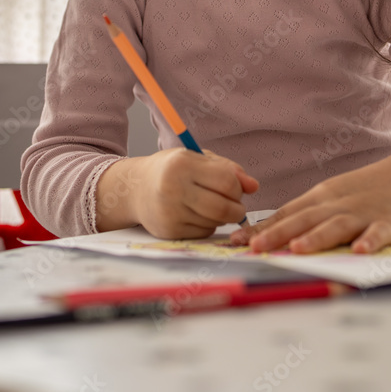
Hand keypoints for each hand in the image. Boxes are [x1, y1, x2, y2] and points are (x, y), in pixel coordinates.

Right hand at [134, 147, 258, 239]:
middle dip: (237, 208)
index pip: (226, 181)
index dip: (238, 187)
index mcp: (182, 165)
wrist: (136, 189)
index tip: (236, 187)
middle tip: (235, 204)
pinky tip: (200, 214)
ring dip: (224, 217)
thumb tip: (254, 186)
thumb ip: (229, 169)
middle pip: (223, 207)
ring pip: (215, 222)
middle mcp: (173, 189)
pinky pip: (203, 232)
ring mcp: (170, 213)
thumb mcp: (199, 159)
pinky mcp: (170, 231)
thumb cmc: (173, 169)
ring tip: (216, 206)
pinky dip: (209, 225)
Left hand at [229, 147, 390, 253]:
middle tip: (257, 248)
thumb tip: (259, 236)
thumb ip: (298, 218)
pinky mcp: (389, 223)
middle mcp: (337, 205)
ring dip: (317, 237)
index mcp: (320, 199)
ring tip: (298, 249)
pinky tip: (360, 251)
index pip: (287, 214)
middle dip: (279, 234)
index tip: (237, 243)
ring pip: (337, 225)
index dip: (263, 228)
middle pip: (305, 219)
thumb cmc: (360, 193)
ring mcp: (363, 213)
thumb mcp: (326, 199)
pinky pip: (379, 233)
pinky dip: (370, 241)